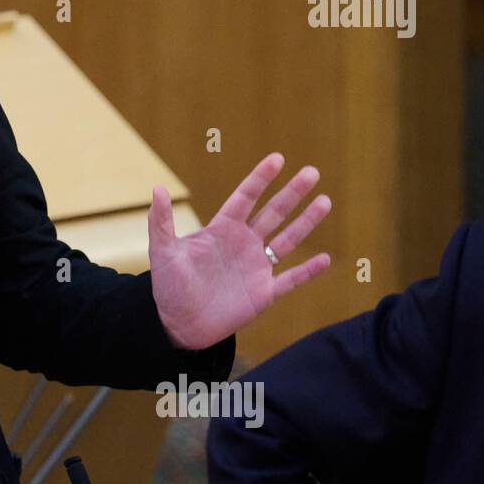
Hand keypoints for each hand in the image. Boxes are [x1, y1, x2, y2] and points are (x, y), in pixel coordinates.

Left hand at [149, 152, 330, 349]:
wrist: (177, 324)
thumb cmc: (167, 287)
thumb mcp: (163, 252)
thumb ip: (162, 221)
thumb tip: (157, 188)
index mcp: (221, 230)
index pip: (245, 198)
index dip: (260, 179)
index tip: (277, 159)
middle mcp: (243, 244)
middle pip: (273, 213)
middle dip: (292, 193)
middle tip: (312, 172)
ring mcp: (256, 267)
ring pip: (287, 240)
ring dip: (306, 222)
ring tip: (325, 201)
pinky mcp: (264, 293)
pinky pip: (291, 279)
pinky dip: (308, 270)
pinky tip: (326, 259)